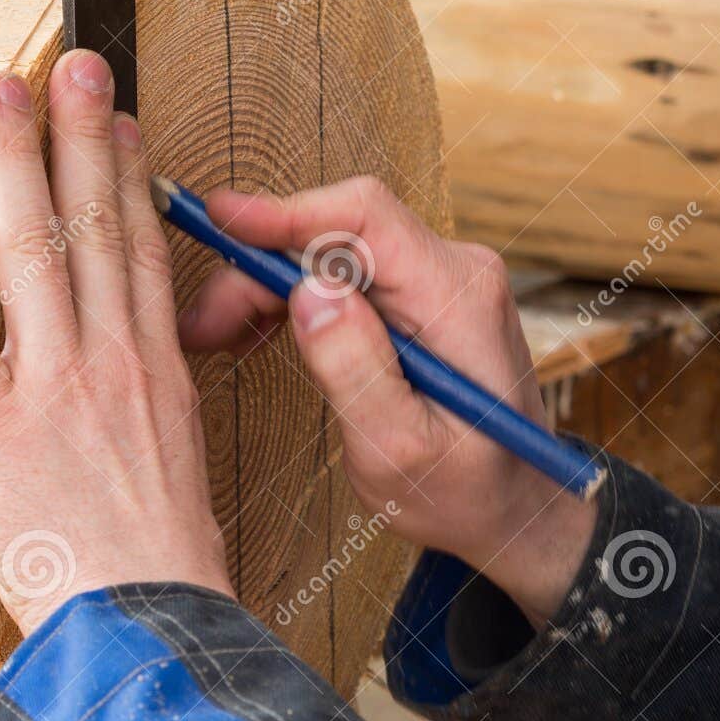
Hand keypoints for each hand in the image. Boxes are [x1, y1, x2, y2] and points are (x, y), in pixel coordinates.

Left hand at [0, 50, 232, 635]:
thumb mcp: (181, 475)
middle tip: (71, 66)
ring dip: (12, 164)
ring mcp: (50, 382)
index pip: (139, 252)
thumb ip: (151, 418)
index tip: (122, 124)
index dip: (127, 179)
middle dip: (79, 136)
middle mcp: (110, 360)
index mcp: (158, 372)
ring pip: (31, 248)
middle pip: (91, 225)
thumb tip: (131, 397)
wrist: (144, 624)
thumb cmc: (167, 568)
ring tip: (1, 96)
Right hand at [178, 177, 593, 625]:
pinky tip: (257, 332)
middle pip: (337, 235)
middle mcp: (455, 272)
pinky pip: (349, 276)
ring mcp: (441, 281)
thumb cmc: (467, 491)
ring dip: (270, 286)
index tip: (220, 218)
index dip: (285, 212)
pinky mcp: (424, 298)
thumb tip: (308, 289)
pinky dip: (297, 298)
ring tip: (217, 334)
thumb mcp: (400, 448)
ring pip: (334, 254)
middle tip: (201, 323)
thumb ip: (355, 367)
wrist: (518, 508)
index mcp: (458, 297)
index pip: (364, 217)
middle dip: (260, 267)